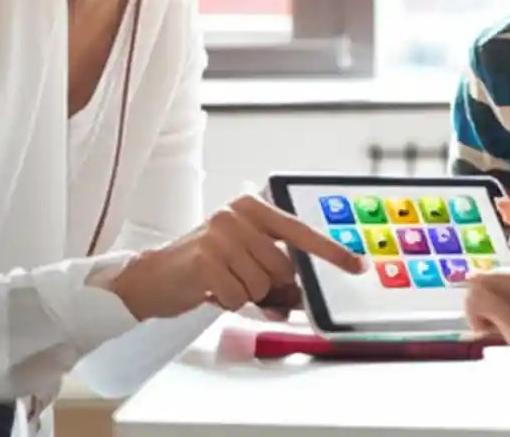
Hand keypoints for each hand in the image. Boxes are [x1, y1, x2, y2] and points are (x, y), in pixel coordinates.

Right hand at [104, 195, 366, 320]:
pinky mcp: (205, 258)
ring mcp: (220, 233)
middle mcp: (237, 213)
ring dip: (246, 293)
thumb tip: (305, 292)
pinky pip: (240, 295)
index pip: (301, 231)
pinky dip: (228, 301)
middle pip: (284, 267)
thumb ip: (277, 265)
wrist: (153, 278)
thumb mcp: (244, 255)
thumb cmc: (206, 267)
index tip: (357, 264)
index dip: (331, 251)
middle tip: (242, 280)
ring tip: (223, 281)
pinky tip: (211, 289)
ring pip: (263, 283)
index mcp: (252, 207)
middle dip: (269, 285)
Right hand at [465, 269, 509, 379]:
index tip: (486, 328)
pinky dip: (508, 318)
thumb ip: (487, 302)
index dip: (473, 306)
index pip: (475, 281)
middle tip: (499, 333)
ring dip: (495, 317)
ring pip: (497, 298)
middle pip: (485, 288)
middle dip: (483, 311)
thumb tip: (467, 279)